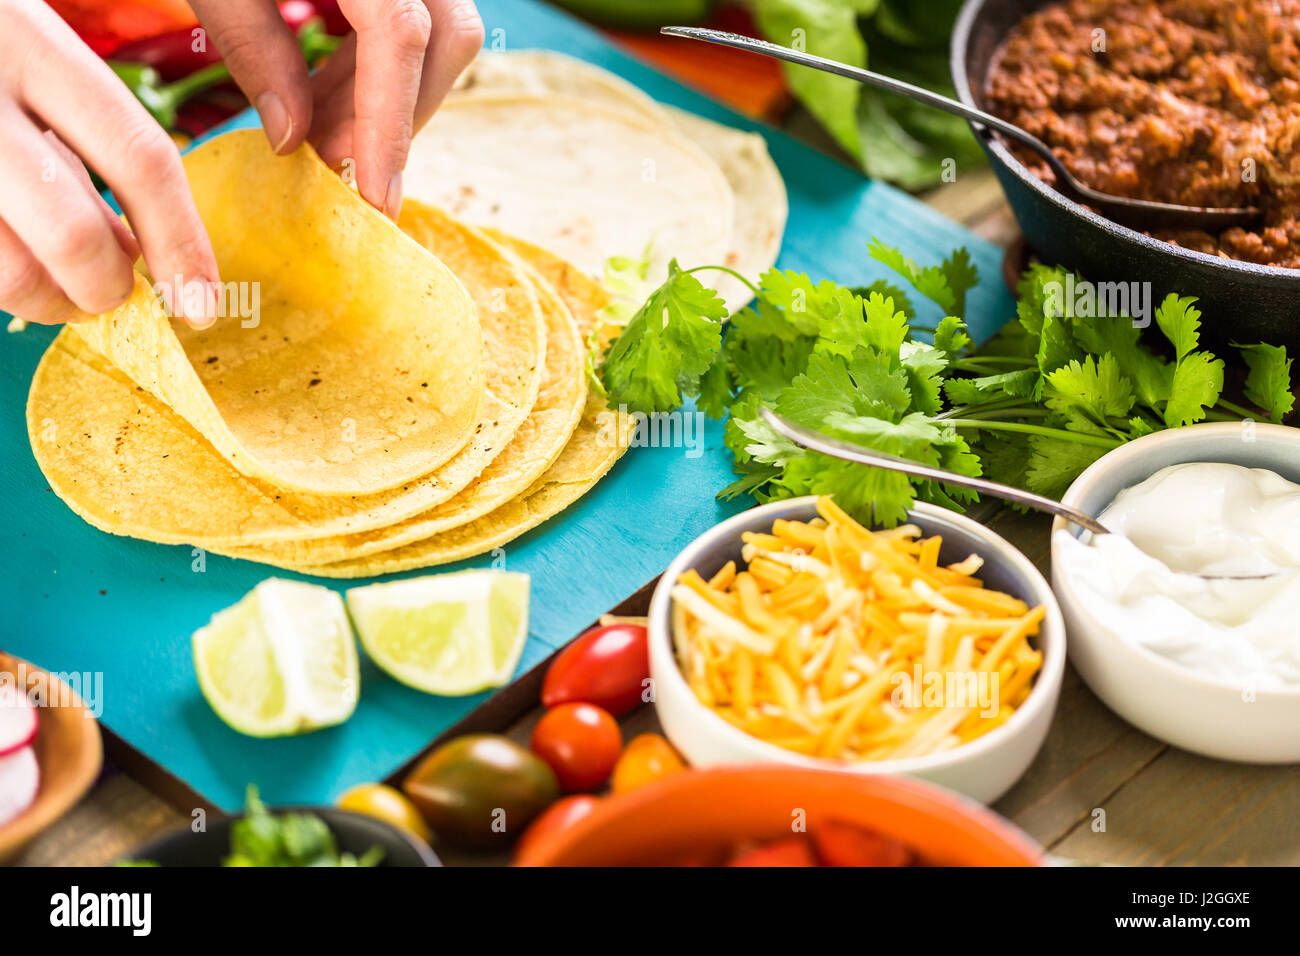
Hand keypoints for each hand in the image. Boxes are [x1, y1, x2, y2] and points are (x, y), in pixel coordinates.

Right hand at [0, 0, 219, 326]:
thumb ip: (87, 142)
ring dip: (45, 299)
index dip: (183, 243)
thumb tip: (143, 256)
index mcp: (27, 39)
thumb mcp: (27, 59)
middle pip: (75, 235)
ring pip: (8, 273)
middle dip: (106, 287)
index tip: (202, 303)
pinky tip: (1, 249)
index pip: (139, 156)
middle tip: (108, 291)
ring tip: (46, 277)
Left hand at [191, 0, 484, 217]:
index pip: (400, 36)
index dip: (390, 124)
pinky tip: (330, 88)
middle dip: (398, 116)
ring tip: (324, 131)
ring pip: (442, 31)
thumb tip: (293, 139)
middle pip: (446, 38)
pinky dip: (380, 62)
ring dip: (390, 95)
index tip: (375, 199)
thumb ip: (252, 47)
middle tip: (336, 168)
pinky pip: (418, 15)